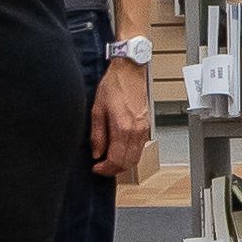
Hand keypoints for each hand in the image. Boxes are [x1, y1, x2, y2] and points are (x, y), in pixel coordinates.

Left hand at [93, 56, 153, 178]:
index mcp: (123, 128)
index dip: (104, 169)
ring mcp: (143, 129)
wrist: (129, 72)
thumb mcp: (97, 110)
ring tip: (108, 160)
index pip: (116, 160)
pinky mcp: (146, 126)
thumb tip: (96, 153)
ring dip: (122, 163)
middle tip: (101, 167)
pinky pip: (139, 148)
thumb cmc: (113, 86)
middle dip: (113, 170)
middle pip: (127, 163)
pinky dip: (129, 155)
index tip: (95, 168)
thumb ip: (97, 135)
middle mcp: (136, 131)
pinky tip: (119, 150)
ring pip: (136, 158)